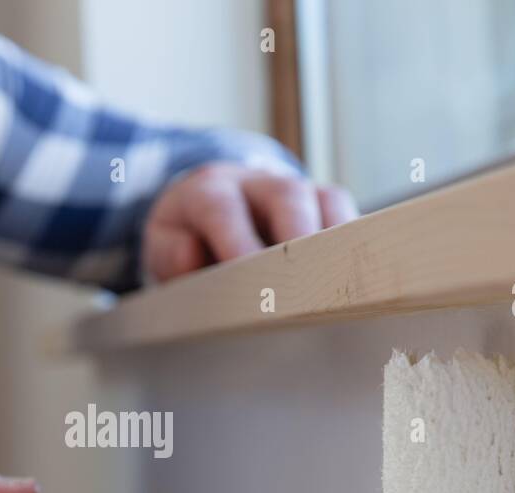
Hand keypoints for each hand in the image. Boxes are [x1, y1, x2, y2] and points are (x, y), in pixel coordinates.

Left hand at [142, 161, 358, 282]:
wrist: (209, 204)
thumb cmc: (187, 235)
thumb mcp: (163, 244)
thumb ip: (170, 253)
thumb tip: (192, 256)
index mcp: (209, 190)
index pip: (224, 209)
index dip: (239, 244)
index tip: (253, 285)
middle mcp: (257, 183)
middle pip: (287, 196)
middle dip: (298, 239)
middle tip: (305, 288)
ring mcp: (297, 189)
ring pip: (327, 201)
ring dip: (333, 245)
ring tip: (336, 287)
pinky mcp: (324, 204)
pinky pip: (347, 217)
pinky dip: (351, 248)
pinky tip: (349, 282)